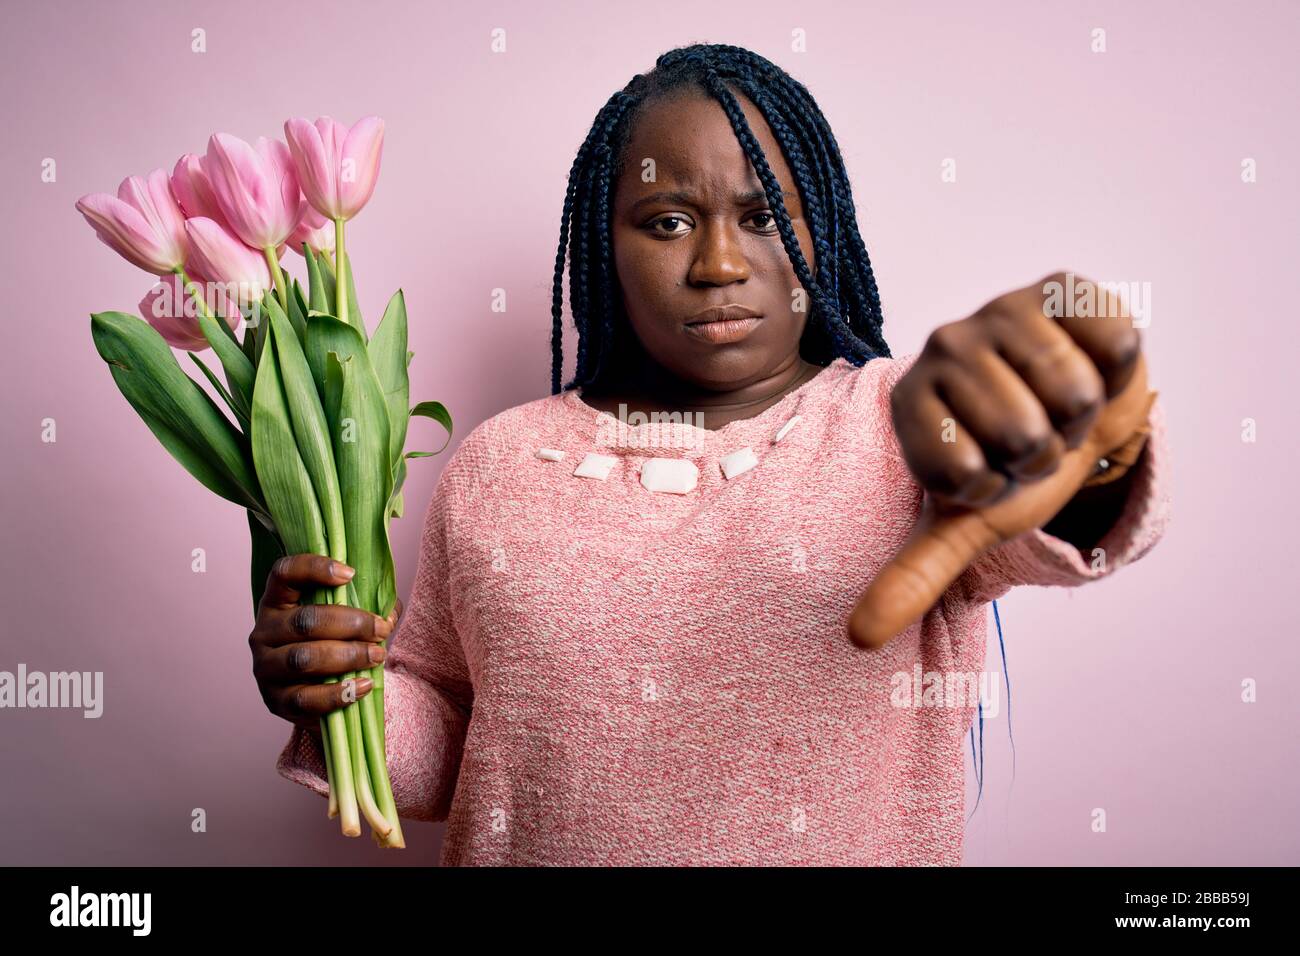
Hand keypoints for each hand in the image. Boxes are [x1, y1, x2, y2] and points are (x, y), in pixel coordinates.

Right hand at [249, 554, 402, 730]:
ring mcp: (265, 668)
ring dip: (348, 656)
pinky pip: (306, 698)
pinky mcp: (275, 701)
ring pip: (304, 658)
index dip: (313, 568)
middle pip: (305, 621)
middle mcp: (263, 632)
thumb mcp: (348, 620)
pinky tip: (363, 686)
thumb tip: (389, 612)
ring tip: (378, 656)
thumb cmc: (334, 646)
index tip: (350, 573)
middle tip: (382, 630)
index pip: (284, 573)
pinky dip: (339, 693)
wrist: (319, 697)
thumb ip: (369, 607)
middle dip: (351, 624)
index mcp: (277, 602)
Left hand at [848, 272, 1152, 648]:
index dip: (996, 486)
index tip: (991, 471)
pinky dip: (1116, 367)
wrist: (1079, 404)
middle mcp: (942, 347)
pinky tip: (1092, 362)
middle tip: (1036, 436)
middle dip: (1046, 452)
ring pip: (1071, 390)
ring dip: (1084, 414)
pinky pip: (1111, 342)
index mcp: (910, 404)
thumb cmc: (1016, 460)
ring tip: (1064, 404)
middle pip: (1023, 433)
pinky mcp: (1060, 287)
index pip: (965, 473)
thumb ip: (914, 574)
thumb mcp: (969, 518)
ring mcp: (998, 310)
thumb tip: (858, 639)